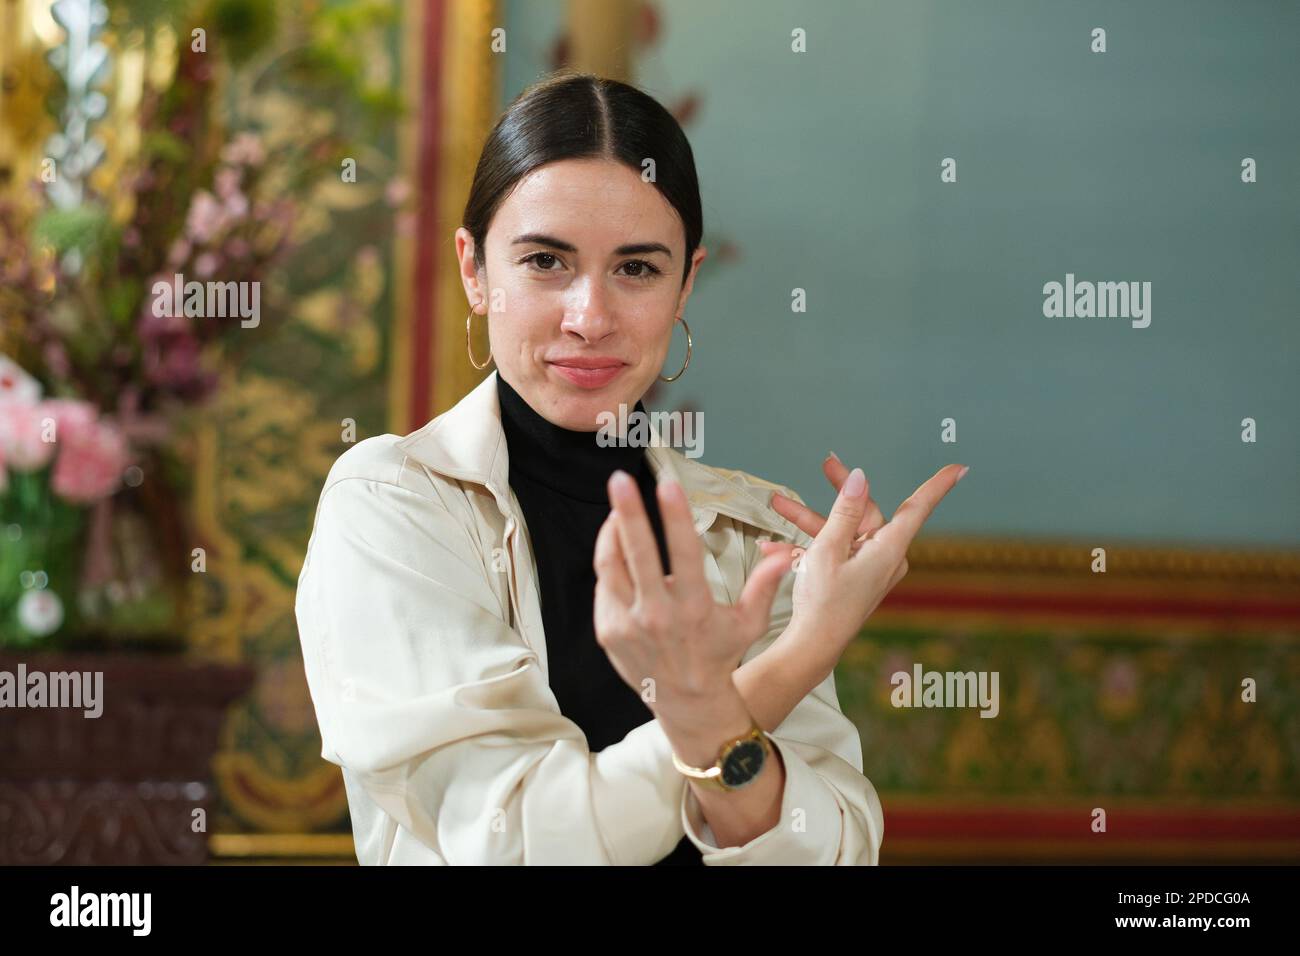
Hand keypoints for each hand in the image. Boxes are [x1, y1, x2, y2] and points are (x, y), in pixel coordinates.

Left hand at [592, 470, 794, 713]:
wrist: (687, 703)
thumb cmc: (720, 657)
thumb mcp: (749, 625)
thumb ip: (765, 586)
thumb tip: (785, 554)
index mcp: (694, 608)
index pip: (684, 553)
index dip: (675, 517)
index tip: (668, 485)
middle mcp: (658, 615)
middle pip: (638, 554)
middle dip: (628, 513)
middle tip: (620, 480)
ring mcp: (628, 624)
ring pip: (612, 566)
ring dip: (612, 532)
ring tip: (617, 508)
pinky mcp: (609, 631)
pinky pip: (606, 586)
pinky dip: (610, 562)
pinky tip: (618, 545)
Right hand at [759, 460, 967, 676]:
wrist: (813, 647)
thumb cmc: (823, 602)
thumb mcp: (828, 549)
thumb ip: (844, 511)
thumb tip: (861, 478)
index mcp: (888, 549)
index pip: (917, 508)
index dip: (937, 486)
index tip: (958, 469)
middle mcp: (884, 557)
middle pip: (866, 512)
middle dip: (838, 492)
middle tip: (826, 464)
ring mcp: (869, 568)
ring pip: (843, 531)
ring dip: (810, 521)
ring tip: (779, 505)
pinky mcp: (855, 577)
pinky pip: (835, 552)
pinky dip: (808, 547)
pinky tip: (774, 547)